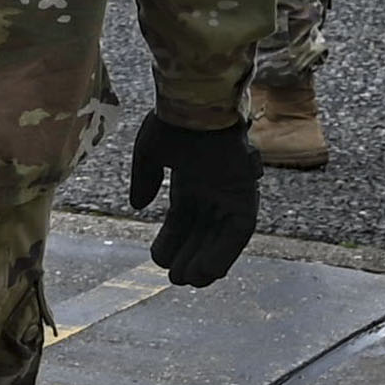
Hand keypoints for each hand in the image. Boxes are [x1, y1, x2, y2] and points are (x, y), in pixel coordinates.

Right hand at [126, 115, 263, 285]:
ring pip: (221, 237)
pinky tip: (208, 271)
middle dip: (188, 256)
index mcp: (192, 181)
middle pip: (202, 232)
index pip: (182, 220)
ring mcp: (231, 193)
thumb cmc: (174, 121)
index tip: (159, 259)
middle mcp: (213, 191)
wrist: (198, 103)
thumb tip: (138, 205)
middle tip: (175, 279)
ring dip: (208, 261)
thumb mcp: (150, 152)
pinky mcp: (246, 196)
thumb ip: (145, 179)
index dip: (171, 241)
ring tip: (191, 281)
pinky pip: (238, 232)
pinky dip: (225, 252)